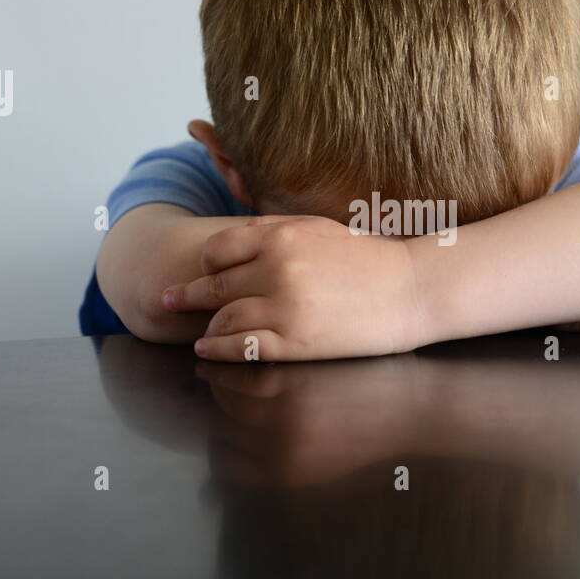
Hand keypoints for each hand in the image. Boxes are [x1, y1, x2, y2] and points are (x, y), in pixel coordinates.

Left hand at [161, 215, 423, 361]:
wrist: (411, 288)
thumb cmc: (369, 257)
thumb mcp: (318, 228)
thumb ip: (274, 233)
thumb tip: (236, 241)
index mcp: (281, 236)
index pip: (217, 249)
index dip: (204, 263)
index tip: (201, 271)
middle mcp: (276, 269)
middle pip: (214, 286)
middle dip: (187, 296)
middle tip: (168, 300)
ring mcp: (284, 307)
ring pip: (223, 319)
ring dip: (205, 328)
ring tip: (197, 334)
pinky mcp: (295, 341)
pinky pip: (242, 347)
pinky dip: (218, 349)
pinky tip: (208, 350)